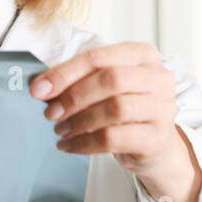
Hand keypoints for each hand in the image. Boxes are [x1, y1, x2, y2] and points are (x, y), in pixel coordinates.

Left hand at [30, 41, 191, 181]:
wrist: (154, 146)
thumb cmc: (125, 110)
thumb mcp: (104, 88)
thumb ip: (78, 80)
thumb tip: (41, 87)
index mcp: (142, 55)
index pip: (98, 57)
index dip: (65, 72)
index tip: (39, 89)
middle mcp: (159, 78)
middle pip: (110, 80)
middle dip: (73, 97)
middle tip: (51, 113)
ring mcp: (162, 107)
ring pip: (114, 109)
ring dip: (78, 121)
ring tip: (60, 130)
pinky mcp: (157, 138)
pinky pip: (114, 138)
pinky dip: (85, 143)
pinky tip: (70, 146)